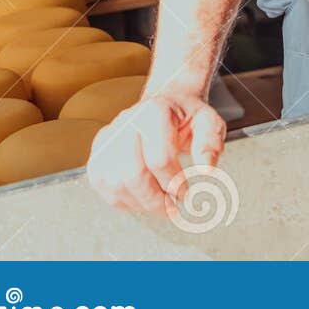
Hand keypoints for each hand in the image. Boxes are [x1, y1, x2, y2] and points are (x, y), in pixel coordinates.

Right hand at [87, 91, 225, 215]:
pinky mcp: (98, 151)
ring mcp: (109, 137)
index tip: (185, 191)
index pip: (159, 159)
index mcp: (154, 112)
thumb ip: (210, 144)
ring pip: (114, 183)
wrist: (167, 103)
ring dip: (138, 202)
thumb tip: (206, 169)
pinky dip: (122, 198)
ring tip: (158, 202)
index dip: (174, 182)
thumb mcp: (209, 123)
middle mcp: (126, 122)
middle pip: (132, 174)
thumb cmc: (186, 116)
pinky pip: (102, 184)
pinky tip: (141, 196)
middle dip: (154, 199)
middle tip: (170, 205)